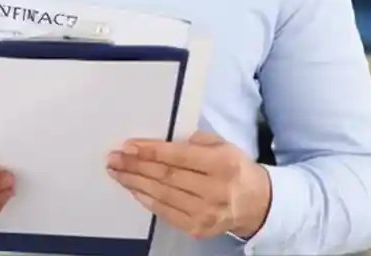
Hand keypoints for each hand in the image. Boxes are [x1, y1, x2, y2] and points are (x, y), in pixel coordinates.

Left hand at [106, 131, 270, 240]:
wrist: (256, 204)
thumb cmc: (234, 168)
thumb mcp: (224, 145)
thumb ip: (196, 141)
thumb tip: (159, 145)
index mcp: (222, 164)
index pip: (178, 157)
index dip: (150, 152)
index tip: (127, 146)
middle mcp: (214, 190)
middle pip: (166, 177)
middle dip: (135, 166)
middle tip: (114, 158)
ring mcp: (205, 213)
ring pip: (162, 195)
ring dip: (134, 182)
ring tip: (117, 172)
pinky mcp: (198, 229)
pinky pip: (165, 212)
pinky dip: (146, 199)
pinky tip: (133, 189)